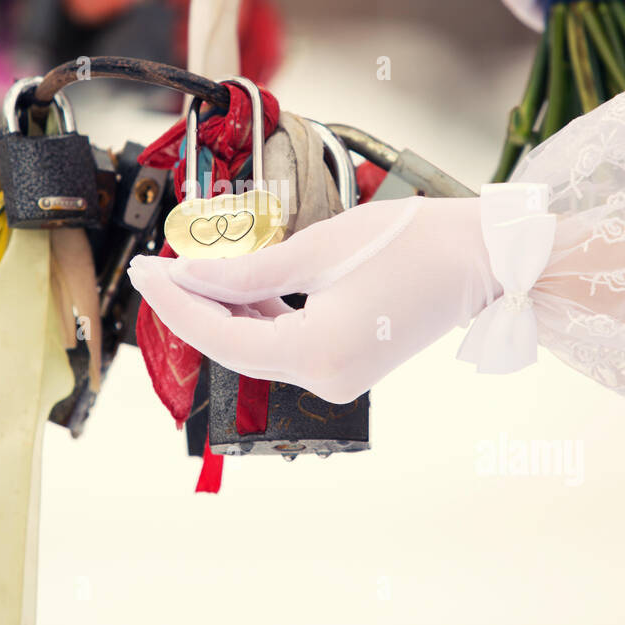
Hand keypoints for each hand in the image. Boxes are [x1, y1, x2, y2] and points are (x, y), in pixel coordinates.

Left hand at [126, 196, 499, 403]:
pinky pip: (286, 344)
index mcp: (316, 354)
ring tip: (190, 268)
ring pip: (258, 347)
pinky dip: (259, 316)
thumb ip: (245, 271)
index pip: (219, 336)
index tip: (144, 270)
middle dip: (192, 307)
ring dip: (224, 309)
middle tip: (154, 267)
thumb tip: (187, 276)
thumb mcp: (317, 249)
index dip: (174, 303)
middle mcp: (325, 381)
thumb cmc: (412, 243)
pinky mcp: (347, 365)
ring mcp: (338, 379)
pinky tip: (238, 283)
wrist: (481, 260)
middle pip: (234, 348)